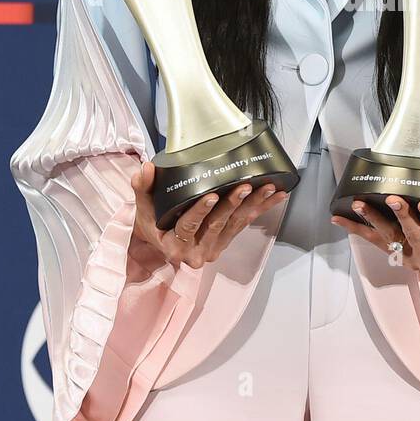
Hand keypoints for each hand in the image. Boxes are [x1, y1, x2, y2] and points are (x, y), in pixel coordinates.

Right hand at [129, 161, 288, 269]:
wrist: (159, 240)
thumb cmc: (152, 222)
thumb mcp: (143, 207)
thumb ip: (143, 188)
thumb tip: (146, 169)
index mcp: (173, 244)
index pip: (188, 225)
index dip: (200, 211)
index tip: (212, 196)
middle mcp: (195, 251)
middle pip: (217, 224)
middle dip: (233, 205)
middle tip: (246, 186)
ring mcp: (213, 248)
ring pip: (235, 225)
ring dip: (253, 205)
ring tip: (267, 188)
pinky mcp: (225, 242)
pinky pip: (244, 225)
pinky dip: (261, 209)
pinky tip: (277, 196)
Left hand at [330, 158, 419, 278]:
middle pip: (413, 236)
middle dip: (402, 217)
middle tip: (393, 198)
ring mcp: (409, 257)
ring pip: (390, 238)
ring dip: (373, 221)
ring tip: (360, 204)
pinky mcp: (396, 253)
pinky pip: (374, 241)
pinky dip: (356, 230)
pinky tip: (339, 218)